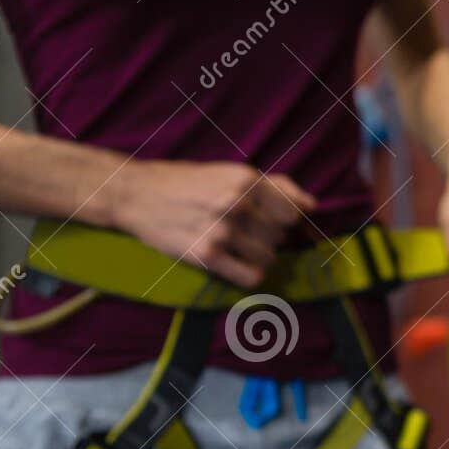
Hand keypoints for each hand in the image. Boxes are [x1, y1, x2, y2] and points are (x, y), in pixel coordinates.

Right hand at [111, 160, 315, 287]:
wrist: (136, 193)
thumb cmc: (189, 182)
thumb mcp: (231, 172)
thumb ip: (275, 185)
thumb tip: (312, 205)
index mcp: (246, 178)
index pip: (295, 212)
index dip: (287, 219)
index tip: (274, 220)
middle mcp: (237, 202)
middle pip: (282, 236)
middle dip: (269, 236)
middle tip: (243, 230)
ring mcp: (222, 230)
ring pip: (269, 258)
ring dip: (257, 255)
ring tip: (235, 244)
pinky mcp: (207, 255)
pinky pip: (252, 277)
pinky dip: (249, 274)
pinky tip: (234, 263)